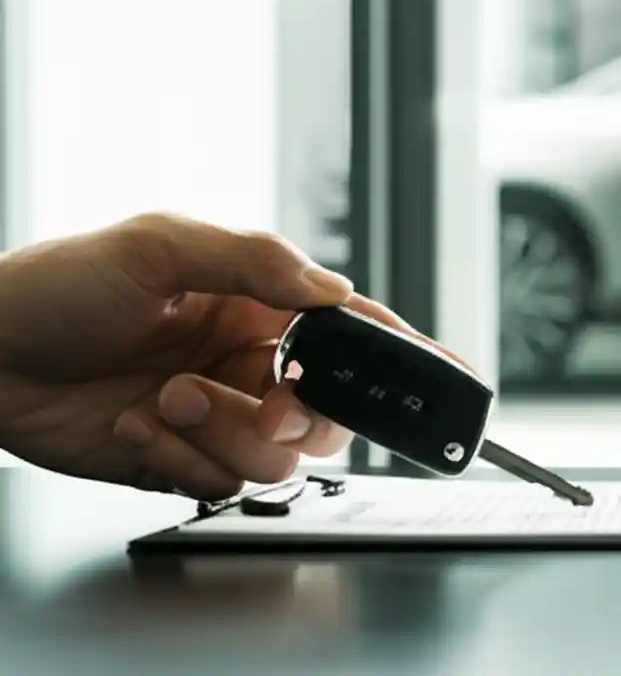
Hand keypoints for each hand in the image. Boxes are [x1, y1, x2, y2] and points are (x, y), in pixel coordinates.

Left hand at [0, 213, 427, 499]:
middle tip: (240, 392)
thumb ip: (254, 260)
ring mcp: (221, 417)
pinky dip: (180, 461)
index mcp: (259, 306)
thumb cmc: (56, 287)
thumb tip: (332, 290)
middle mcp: (250, 364)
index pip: (354, 332)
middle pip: (329, 413)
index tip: (453, 376)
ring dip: (222, 435)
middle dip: (289, 412)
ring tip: (162, 401)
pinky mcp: (185, 462)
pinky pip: (222, 486)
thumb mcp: (157, 246)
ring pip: (282, 459)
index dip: (409, 355)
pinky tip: (135, 427)